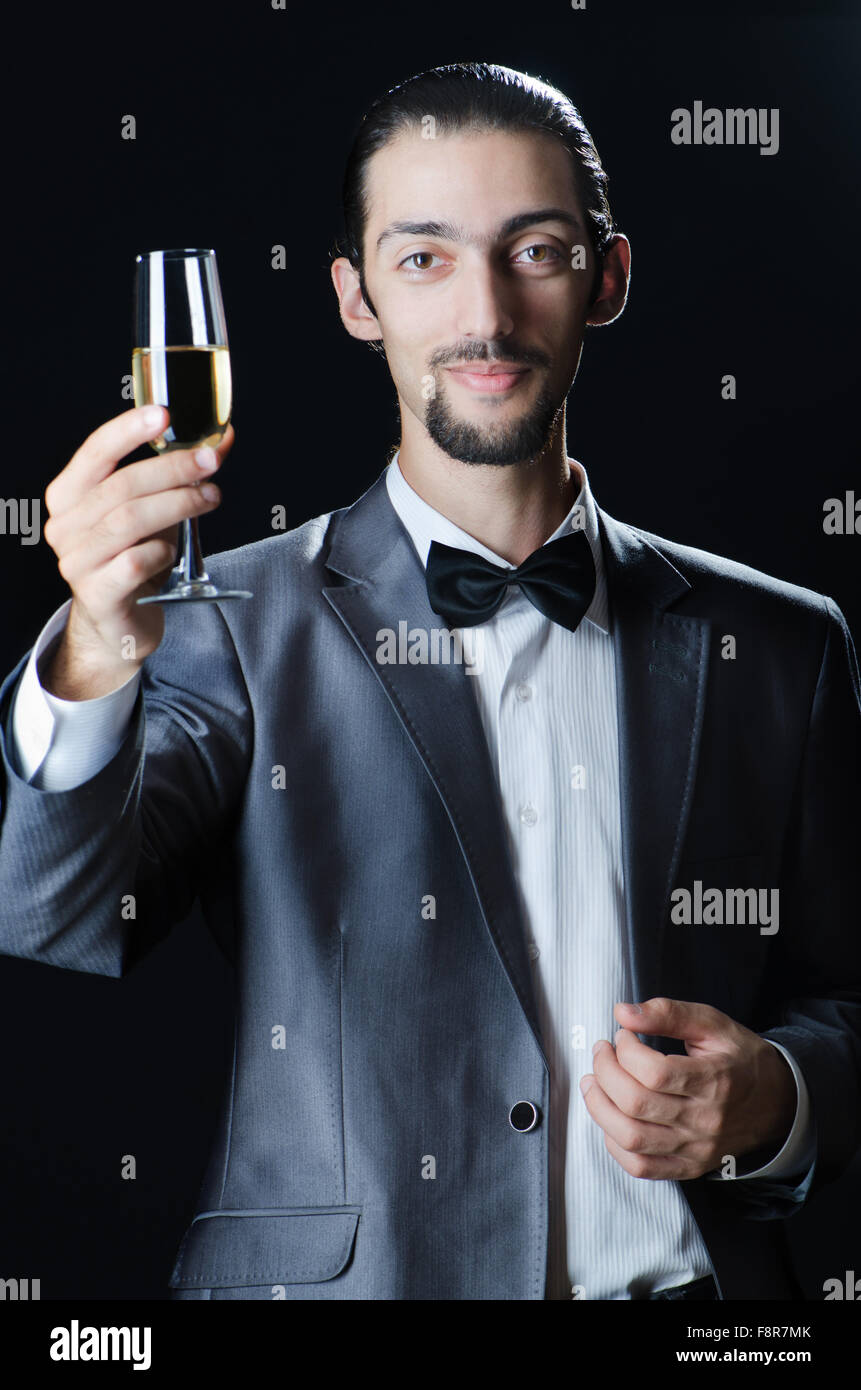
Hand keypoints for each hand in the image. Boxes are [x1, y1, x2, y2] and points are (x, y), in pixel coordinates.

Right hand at [41, 407, 232, 697]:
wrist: (119, 621)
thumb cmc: (134, 558)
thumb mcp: (156, 510)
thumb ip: (182, 475)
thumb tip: (222, 438)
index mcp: (69, 496)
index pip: (95, 453)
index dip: (128, 430)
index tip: (163, 415)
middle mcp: (64, 526)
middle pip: (121, 486)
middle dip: (172, 469)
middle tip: (209, 462)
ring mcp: (77, 561)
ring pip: (129, 521)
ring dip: (177, 505)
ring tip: (209, 498)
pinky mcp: (98, 594)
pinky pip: (135, 562)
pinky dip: (162, 551)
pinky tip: (174, 551)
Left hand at [579, 997, 796, 1180]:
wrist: (776, 1103)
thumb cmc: (740, 1059)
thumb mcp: (713, 1024)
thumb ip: (669, 1013)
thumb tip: (624, 1012)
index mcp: (715, 1081)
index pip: (654, 1072)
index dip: (626, 1049)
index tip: (623, 1034)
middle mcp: (705, 1120)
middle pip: (636, 1103)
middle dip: (605, 1071)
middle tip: (602, 1052)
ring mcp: (695, 1149)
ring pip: (632, 1138)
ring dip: (599, 1107)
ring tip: (594, 1081)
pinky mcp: (688, 1167)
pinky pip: (641, 1167)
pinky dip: (614, 1144)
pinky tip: (610, 1117)